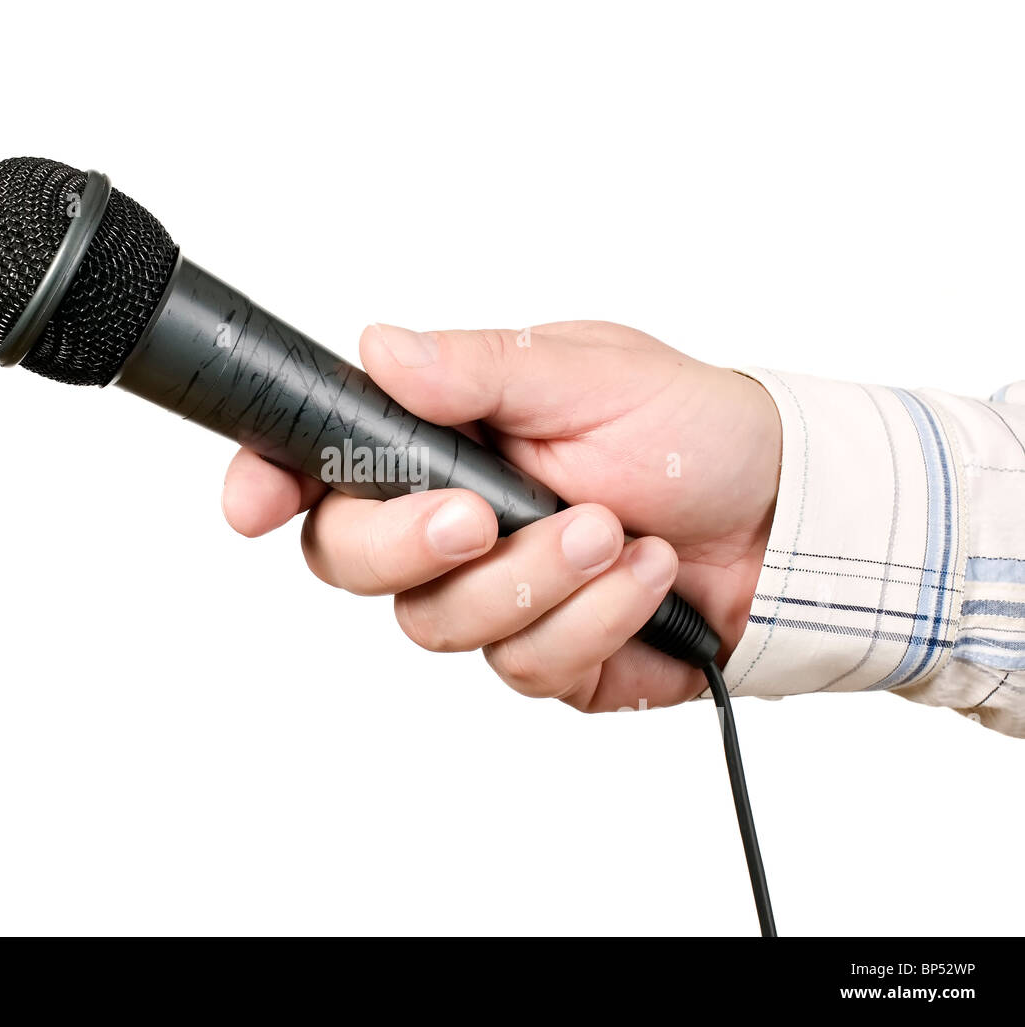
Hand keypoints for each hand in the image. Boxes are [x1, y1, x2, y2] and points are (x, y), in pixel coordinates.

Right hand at [221, 321, 780, 711]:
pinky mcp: (544, 655)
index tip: (253, 504)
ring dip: (531, 580)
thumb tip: (380, 346)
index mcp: (438, 439)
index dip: (264, 483)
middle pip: (348, 560)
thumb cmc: (691, 428)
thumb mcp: (590, 371)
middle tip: (480, 515)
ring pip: (436, 625)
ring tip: (610, 531)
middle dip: (409, 544)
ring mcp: (491, 595)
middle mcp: (448, 521)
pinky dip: (592, 621)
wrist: (787, 515)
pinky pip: (526, 667)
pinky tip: (644, 576)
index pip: (318, 463)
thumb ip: (479, 367)